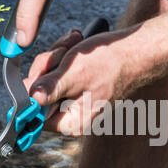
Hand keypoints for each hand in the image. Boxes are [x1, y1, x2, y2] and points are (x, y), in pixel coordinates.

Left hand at [23, 25, 146, 135]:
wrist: (136, 50)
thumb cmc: (111, 63)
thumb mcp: (75, 74)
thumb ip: (51, 89)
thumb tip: (32, 100)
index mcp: (71, 122)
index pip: (34, 115)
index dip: (33, 91)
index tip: (42, 74)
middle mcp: (70, 116)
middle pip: (38, 94)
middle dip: (47, 67)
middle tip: (62, 53)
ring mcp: (72, 101)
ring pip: (46, 79)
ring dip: (56, 57)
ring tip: (73, 46)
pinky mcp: (74, 87)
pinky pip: (57, 72)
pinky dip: (63, 56)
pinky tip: (74, 45)